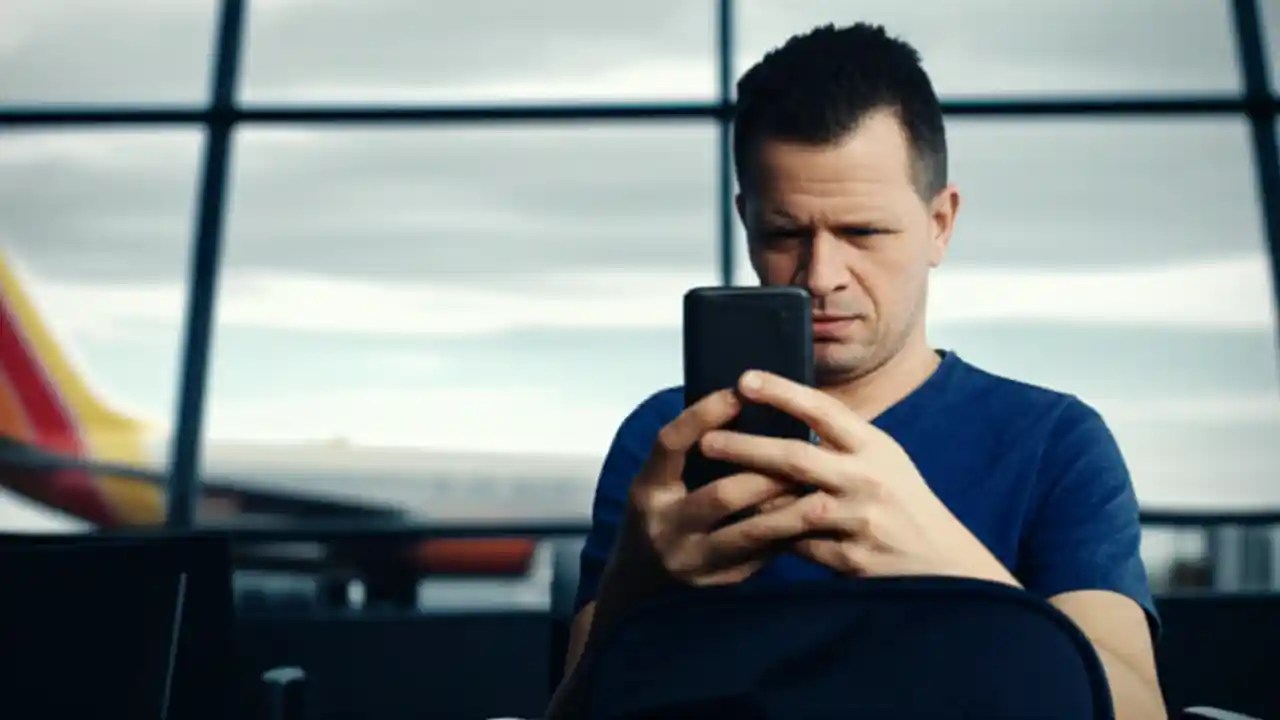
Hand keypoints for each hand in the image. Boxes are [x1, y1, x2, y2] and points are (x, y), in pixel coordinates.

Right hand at [606, 388, 811, 595]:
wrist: (641, 574)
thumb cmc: (662, 507)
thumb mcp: (661, 477)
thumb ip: (691, 450)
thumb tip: (744, 402)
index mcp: (647, 489)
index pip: (670, 445)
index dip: (703, 416)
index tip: (738, 393)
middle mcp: (664, 526)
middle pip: (720, 496)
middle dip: (765, 474)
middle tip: (805, 453)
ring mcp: (691, 559)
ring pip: (747, 534)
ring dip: (788, 513)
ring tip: (823, 497)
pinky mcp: (717, 580)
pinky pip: (759, 557)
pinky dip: (787, 537)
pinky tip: (813, 525)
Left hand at [697, 370, 1019, 586]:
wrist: (941, 562)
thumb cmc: (902, 502)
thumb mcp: (883, 459)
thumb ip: (840, 442)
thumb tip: (785, 412)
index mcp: (874, 447)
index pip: (824, 410)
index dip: (782, 392)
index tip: (745, 379)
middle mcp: (867, 479)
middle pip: (796, 459)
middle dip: (747, 448)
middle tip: (707, 440)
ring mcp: (858, 520)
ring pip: (791, 508)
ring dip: (750, 499)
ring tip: (713, 490)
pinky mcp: (850, 558)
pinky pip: (798, 546)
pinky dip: (770, 538)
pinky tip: (742, 530)